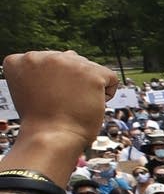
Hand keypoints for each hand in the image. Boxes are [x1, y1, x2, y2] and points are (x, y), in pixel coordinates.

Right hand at [1, 51, 118, 146]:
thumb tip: (71, 57)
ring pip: (90, 69)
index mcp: (21, 60)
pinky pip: (111, 78)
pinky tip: (91, 104)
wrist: (50, 138)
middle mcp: (42, 56)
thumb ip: (44, 72)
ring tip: (73, 105)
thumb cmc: (42, 120)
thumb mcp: (32, 88)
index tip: (44, 99)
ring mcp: (67, 62)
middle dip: (72, 83)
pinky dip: (107, 94)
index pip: (49, 63)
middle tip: (61, 104)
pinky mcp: (91, 72)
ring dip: (88, 87)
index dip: (52, 84)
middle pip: (72, 62)